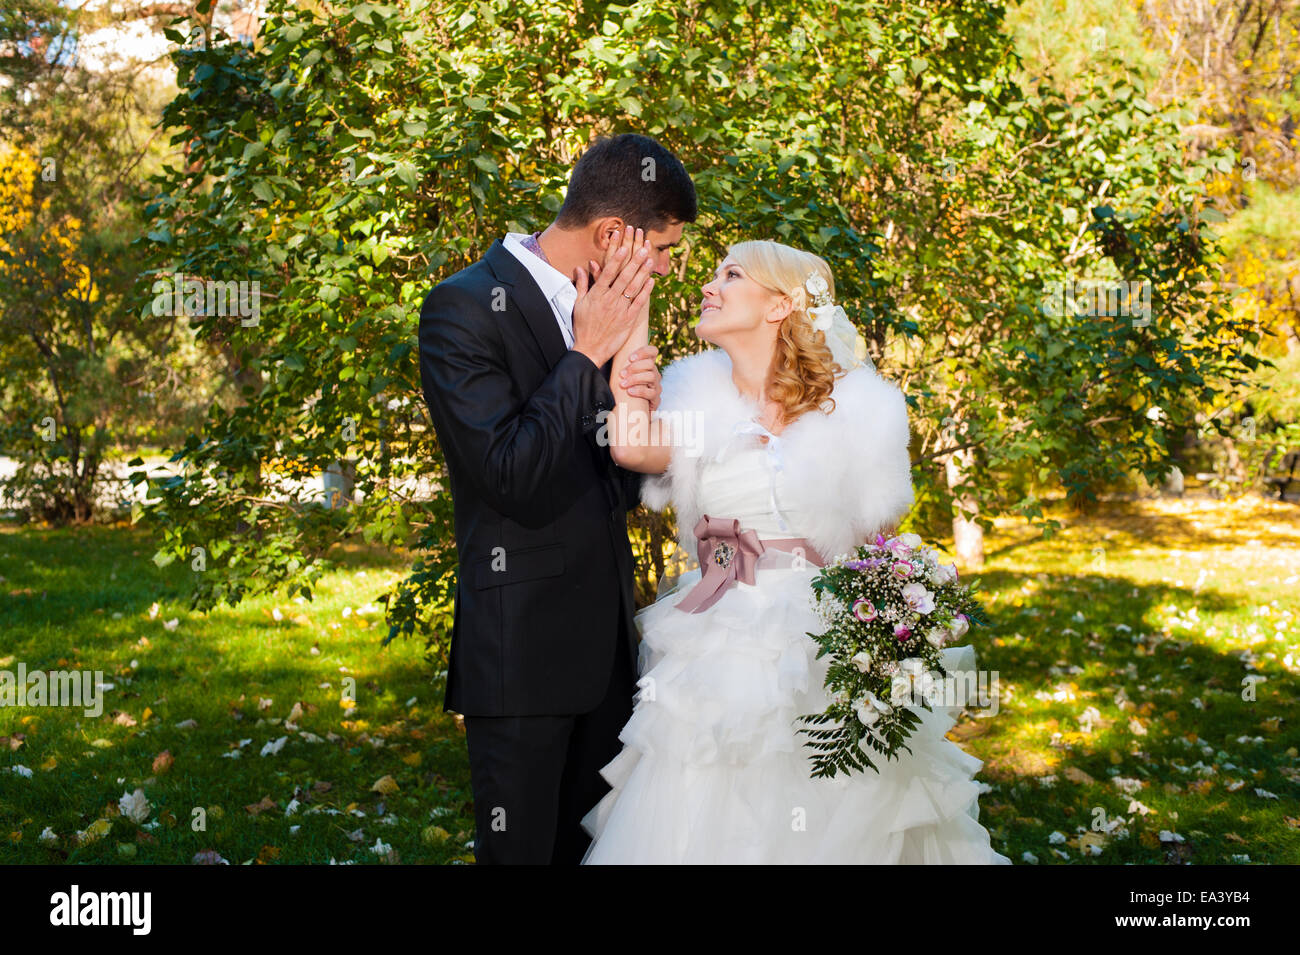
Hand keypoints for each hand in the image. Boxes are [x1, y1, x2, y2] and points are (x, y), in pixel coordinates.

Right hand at [571, 225, 654, 367]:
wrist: (590, 349)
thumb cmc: (583, 327)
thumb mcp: (578, 304)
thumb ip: (581, 284)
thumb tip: (580, 267)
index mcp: (596, 295)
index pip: (608, 273)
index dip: (616, 259)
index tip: (623, 247)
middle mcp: (609, 300)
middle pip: (624, 277)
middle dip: (634, 262)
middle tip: (643, 249)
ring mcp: (620, 310)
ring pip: (633, 288)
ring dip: (642, 273)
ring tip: (650, 260)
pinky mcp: (628, 320)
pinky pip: (639, 303)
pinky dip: (646, 292)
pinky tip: (652, 281)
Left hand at [619, 344, 661, 411]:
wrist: (629, 410)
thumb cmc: (622, 388)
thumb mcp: (620, 373)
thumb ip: (617, 362)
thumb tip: (602, 351)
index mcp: (647, 364)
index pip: (652, 351)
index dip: (643, 352)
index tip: (630, 358)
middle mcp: (654, 374)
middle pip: (650, 364)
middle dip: (634, 367)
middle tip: (621, 374)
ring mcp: (656, 386)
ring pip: (651, 376)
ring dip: (635, 379)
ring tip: (623, 384)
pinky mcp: (656, 399)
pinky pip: (652, 393)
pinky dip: (640, 391)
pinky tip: (630, 392)